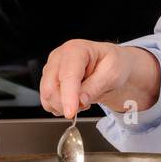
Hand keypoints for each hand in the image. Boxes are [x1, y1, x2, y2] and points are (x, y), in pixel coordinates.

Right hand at [39, 40, 160, 119]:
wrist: (112, 65)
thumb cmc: (113, 64)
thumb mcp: (113, 74)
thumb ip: (95, 87)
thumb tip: (80, 100)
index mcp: (76, 50)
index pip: (67, 75)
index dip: (68, 96)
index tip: (71, 112)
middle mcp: (59, 57)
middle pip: (50, 87)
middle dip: (65, 104)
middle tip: (85, 105)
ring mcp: (52, 69)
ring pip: (47, 96)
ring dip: (64, 106)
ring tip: (83, 100)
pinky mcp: (49, 81)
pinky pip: (47, 100)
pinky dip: (60, 107)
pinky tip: (74, 101)